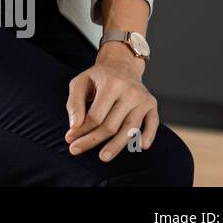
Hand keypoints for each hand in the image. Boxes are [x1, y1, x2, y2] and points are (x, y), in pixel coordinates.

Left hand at [63, 46, 160, 161]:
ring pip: (130, 128)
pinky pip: (153, 123)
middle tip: (77, 150)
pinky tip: (141, 146)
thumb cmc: (97, 77)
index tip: (70, 139)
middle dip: (93, 140)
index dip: (82, 130)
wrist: (121, 65)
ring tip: (103, 157)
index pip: (95, 116)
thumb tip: (74, 127)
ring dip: (116, 146)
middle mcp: (130, 91)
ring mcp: (143, 99)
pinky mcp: (152, 104)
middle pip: (111, 125)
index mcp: (111, 84)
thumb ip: (74, 103)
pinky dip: (148, 135)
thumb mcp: (80, 82)